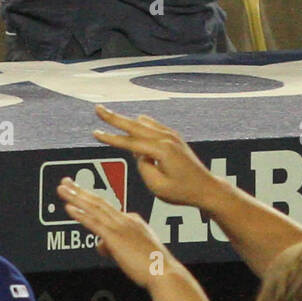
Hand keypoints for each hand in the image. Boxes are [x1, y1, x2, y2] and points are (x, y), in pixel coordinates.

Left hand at [58, 178, 173, 288]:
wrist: (164, 271)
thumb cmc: (152, 265)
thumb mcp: (133, 251)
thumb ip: (115, 245)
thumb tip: (101, 245)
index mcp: (132, 220)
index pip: (107, 211)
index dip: (90, 201)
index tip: (78, 195)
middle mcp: (126, 218)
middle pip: (98, 201)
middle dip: (80, 190)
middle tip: (66, 181)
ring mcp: (120, 226)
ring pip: (94, 207)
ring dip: (76, 196)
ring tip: (63, 188)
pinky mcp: (114, 236)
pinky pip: (93, 222)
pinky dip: (80, 214)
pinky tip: (69, 207)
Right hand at [90, 104, 224, 210]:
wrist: (205, 188)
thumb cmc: (182, 191)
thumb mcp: (157, 186)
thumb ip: (143, 167)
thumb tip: (138, 153)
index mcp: (162, 151)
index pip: (130, 142)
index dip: (111, 138)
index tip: (95, 132)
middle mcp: (167, 139)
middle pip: (135, 125)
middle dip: (114, 118)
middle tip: (98, 109)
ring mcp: (172, 136)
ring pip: (144, 123)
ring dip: (126, 120)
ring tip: (110, 115)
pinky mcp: (175, 138)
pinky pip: (154, 126)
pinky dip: (142, 124)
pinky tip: (136, 121)